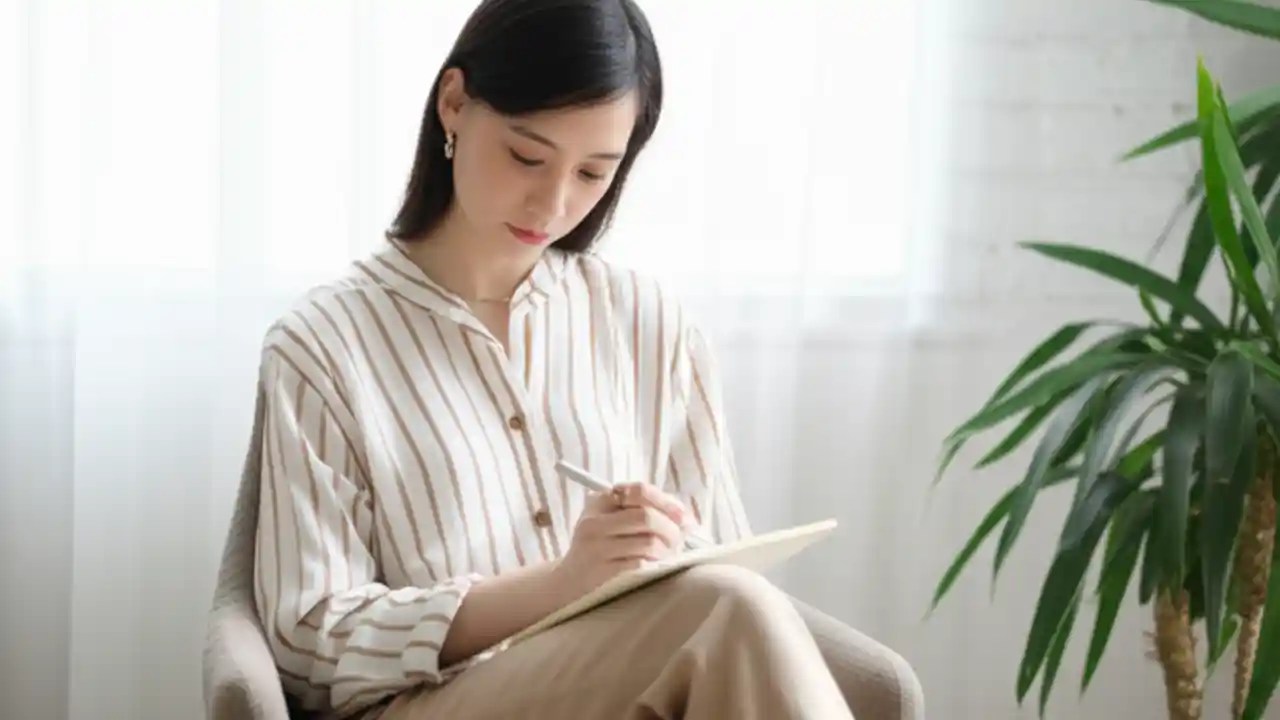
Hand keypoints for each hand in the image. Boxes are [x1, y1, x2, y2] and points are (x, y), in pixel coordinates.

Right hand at [551, 482, 690, 601]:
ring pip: (649, 542)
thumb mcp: (612, 522)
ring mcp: (596, 548)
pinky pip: (641, 565)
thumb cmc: (599, 549)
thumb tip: (687, 519)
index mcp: (600, 502)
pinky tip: (655, 568)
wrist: (568, 583)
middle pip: (647, 517)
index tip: (682, 517)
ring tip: (668, 556)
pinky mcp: (602, 573)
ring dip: (667, 551)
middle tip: (678, 541)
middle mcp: (594, 523)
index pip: (640, 491)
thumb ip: (644, 512)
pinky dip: (656, 566)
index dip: (667, 502)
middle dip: (671, 529)